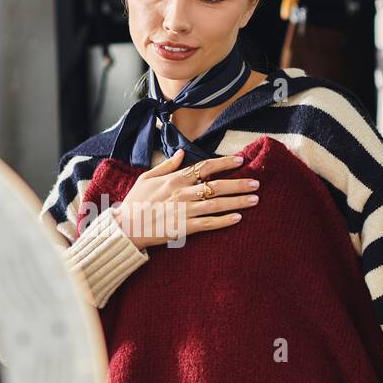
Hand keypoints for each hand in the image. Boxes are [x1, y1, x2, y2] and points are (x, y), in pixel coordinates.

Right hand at [110, 149, 259, 249]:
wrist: (125, 227)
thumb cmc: (135, 202)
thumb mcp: (147, 177)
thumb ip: (167, 166)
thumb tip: (183, 154)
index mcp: (175, 179)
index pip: (205, 167)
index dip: (225, 163)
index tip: (240, 160)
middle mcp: (183, 193)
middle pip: (217, 185)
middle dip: (239, 183)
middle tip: (256, 183)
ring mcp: (184, 210)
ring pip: (217, 204)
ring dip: (238, 201)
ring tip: (254, 199)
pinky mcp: (184, 228)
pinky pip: (208, 224)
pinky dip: (224, 221)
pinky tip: (238, 218)